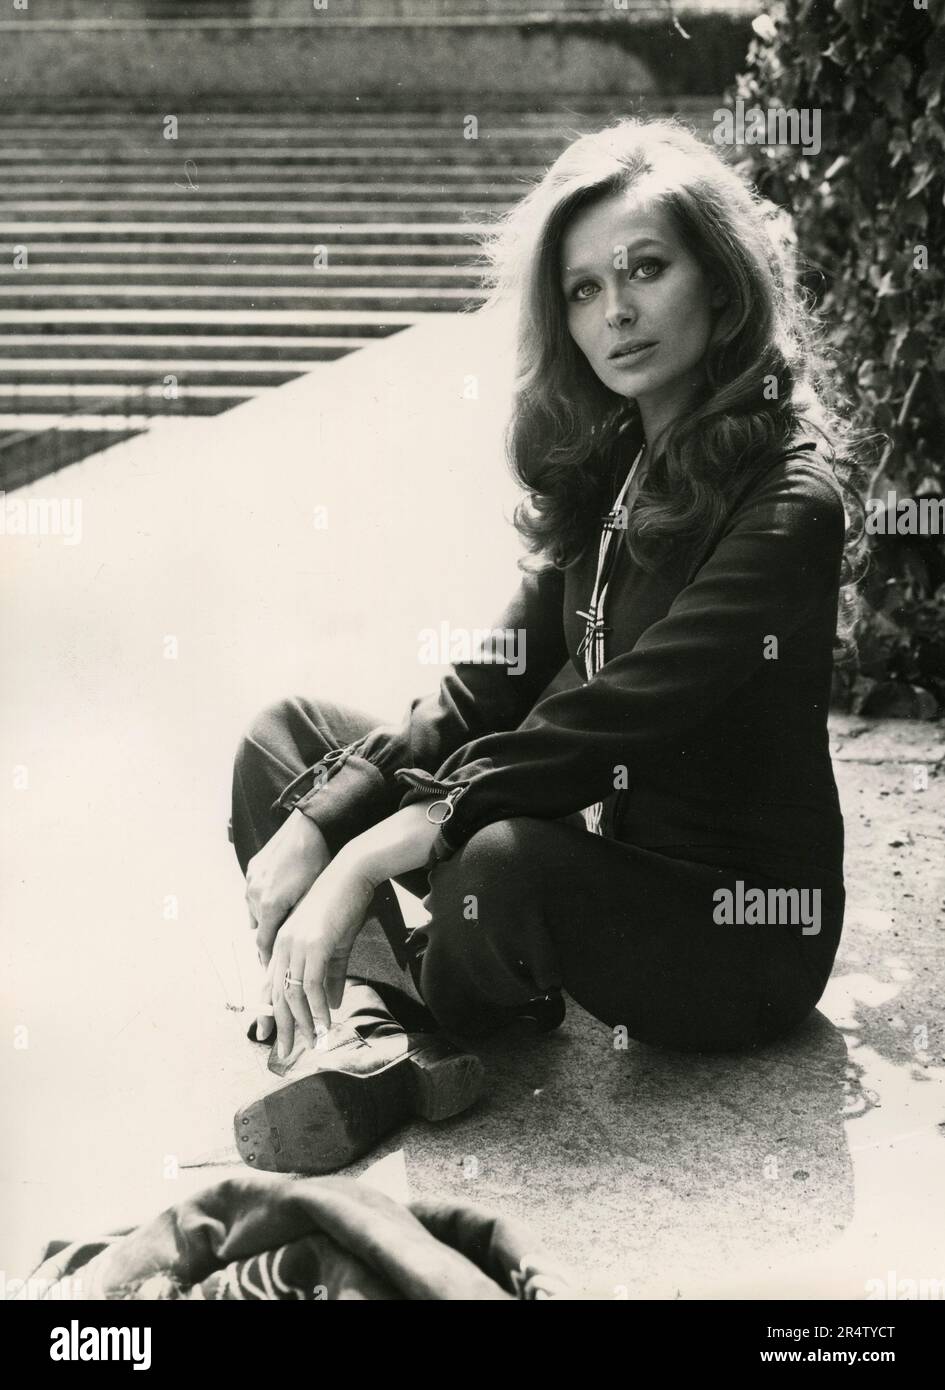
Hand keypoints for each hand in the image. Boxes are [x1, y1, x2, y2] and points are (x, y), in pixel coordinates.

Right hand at [246, 809, 330, 967]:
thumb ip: (299, 923)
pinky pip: (254, 893)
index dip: (268, 959)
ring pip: (254, 911)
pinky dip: (263, 901)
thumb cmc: (318, 862)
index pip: (264, 943)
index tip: (273, 971)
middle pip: (259, 929)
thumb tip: (294, 945)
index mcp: (270, 905)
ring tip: (280, 925)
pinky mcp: (252, 868)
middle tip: (279, 952)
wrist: (309, 828)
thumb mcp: (313, 897)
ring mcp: (251, 880)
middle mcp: (255, 894)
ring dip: (266, 920)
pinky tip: (277, 900)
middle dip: (268, 940)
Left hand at [267, 849, 375, 1056]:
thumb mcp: (335, 944)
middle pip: (277, 995)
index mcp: (283, 943)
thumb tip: (332, 1005)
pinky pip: (312, 985)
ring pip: (294, 994)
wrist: (352, 875)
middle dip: (281, 1026)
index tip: (268, 1034)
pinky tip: (326, 1023)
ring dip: (304, 1022)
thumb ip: (332, 975)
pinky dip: (319, 1008)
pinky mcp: (314, 945)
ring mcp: (297, 945)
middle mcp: (283, 945)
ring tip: (312, 1043)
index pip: (270, 984)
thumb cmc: (343, 905)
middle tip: (284, 1052)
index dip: (268, 1011)